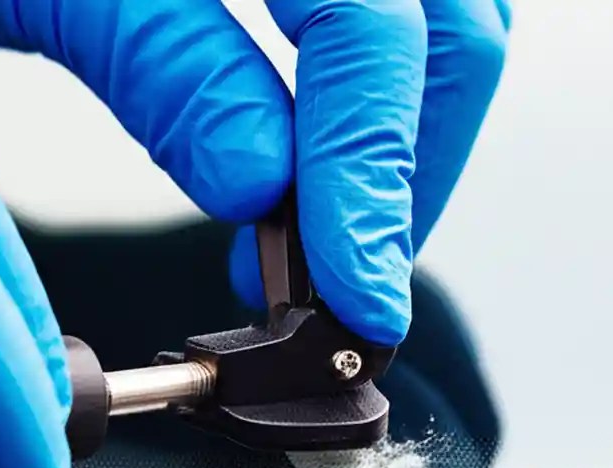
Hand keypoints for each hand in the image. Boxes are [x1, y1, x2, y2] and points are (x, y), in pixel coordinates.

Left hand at [0, 0, 510, 345]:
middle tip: (341, 279)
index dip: (376, 172)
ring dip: (408, 127)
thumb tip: (260, 185)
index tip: (355, 295)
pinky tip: (322, 137)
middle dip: (409, 167)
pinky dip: (379, 80)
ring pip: (451, 13)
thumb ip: (159, 65)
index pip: (371, 25)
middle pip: (453, 24)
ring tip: (333, 224)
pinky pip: (403, 2)